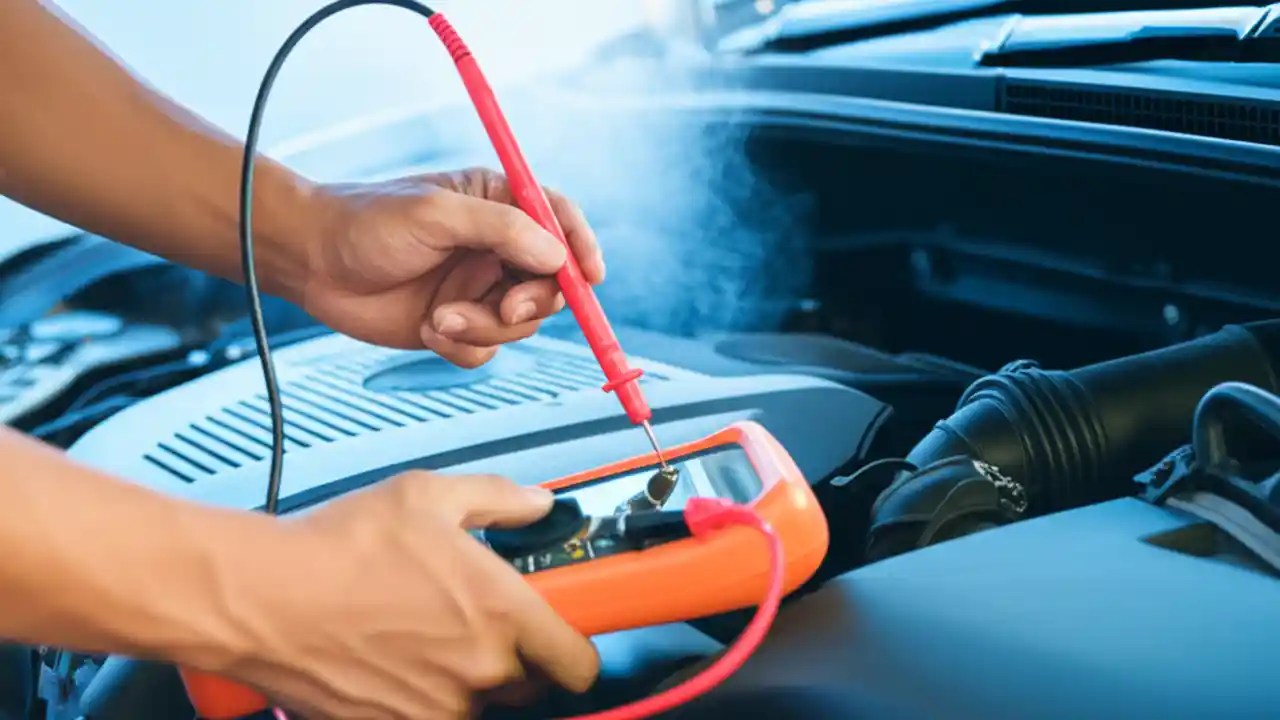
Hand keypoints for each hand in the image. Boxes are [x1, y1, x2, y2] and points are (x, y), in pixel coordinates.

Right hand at [226, 473, 599, 719]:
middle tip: (472, 625)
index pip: (579, 664)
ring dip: (464, 684)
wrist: (263, 598)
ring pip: (477, 707)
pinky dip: (420, 700)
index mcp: (502, 614)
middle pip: (529, 687)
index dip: (573, 653)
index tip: (561, 641)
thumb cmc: (342, 546)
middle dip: (513, 661)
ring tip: (419, 640)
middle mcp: (480, 671)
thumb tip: (538, 502)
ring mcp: (438, 710)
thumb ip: (499, 498)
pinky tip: (389, 663)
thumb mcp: (429, 496)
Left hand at [298, 167, 604, 367]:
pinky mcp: (457, 325)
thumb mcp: (437, 214)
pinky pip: (487, 351)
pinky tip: (428, 330)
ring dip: (485, 328)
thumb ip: (501, 229)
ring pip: (519, 324)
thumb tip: (557, 256)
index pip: (559, 222)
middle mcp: (495, 248)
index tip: (591, 276)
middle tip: (506, 310)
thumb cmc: (366, 223)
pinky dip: (463, 347)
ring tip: (440, 318)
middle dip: (532, 302)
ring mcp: (478, 289)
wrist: (311, 264)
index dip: (581, 248)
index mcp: (497, 205)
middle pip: (550, 284)